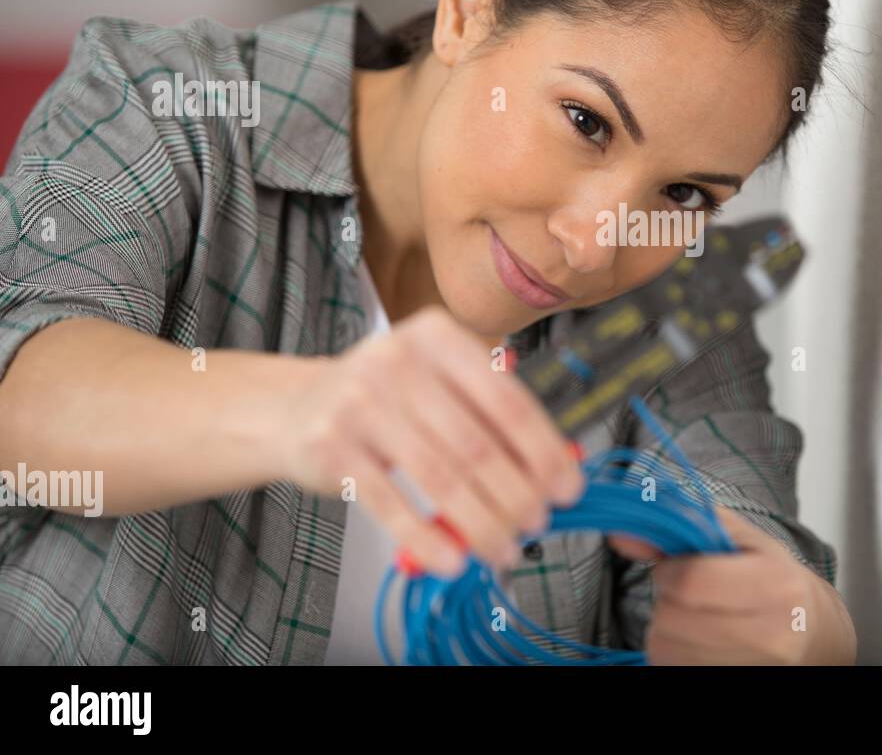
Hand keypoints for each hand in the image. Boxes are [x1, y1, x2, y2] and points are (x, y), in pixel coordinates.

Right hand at [271, 306, 583, 577]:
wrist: (296, 407)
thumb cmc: (386, 399)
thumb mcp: (437, 384)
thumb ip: (489, 416)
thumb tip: (555, 469)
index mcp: (439, 337)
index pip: (507, 400)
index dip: (543, 451)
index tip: (567, 488)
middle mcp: (398, 361)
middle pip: (477, 445)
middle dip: (517, 495)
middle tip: (538, 525)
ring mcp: (360, 403)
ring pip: (440, 479)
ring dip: (481, 524)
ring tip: (505, 550)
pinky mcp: (331, 447)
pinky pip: (391, 504)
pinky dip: (427, 540)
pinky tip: (453, 560)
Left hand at [609, 507, 853, 663]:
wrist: (808, 631)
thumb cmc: (772, 578)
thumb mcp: (738, 539)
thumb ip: (680, 527)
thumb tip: (623, 535)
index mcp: (776, 585)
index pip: (692, 582)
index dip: (671, 571)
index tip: (678, 567)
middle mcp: (769, 635)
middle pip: (673, 617)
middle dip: (668, 599)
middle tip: (692, 593)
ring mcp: (751, 668)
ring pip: (665, 646)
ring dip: (667, 626)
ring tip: (698, 615)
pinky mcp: (728, 684)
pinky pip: (668, 666)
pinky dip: (673, 650)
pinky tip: (698, 639)